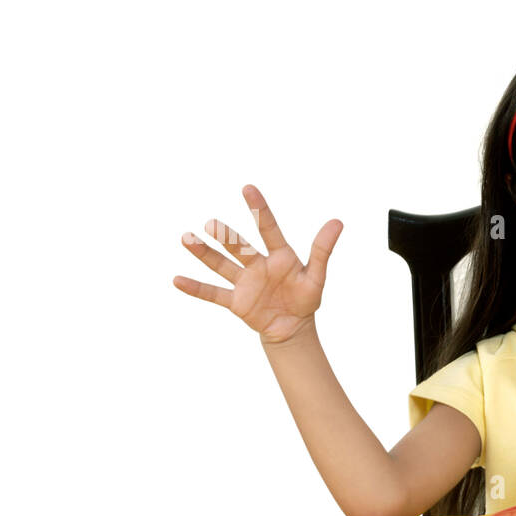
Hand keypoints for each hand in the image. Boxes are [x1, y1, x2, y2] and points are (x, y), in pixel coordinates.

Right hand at [173, 185, 341, 344]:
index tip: (248, 188)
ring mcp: (244, 282)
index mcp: (279, 256)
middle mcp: (257, 264)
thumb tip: (338, 222)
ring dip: (204, 253)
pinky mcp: (235, 302)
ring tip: (187, 239)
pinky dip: (196, 288)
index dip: (259, 209)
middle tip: (212, 224)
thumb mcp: (317, 276)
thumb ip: (322, 250)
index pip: (269, 229)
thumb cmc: (305, 298)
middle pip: (240, 247)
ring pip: (221, 265)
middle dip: (227, 237)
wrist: (292, 327)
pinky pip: (213, 293)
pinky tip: (177, 280)